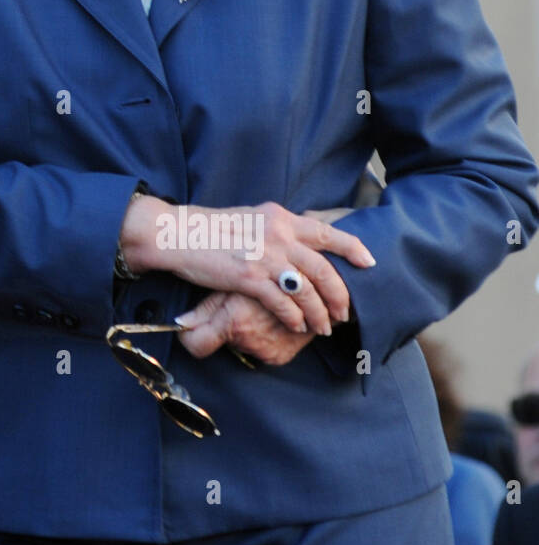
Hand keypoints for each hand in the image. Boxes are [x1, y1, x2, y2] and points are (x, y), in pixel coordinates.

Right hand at [123, 197, 374, 336]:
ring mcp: (265, 256)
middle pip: (324, 268)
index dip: (352, 248)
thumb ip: (275, 230)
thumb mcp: (250, 219)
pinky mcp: (249, 277)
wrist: (176, 233)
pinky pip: (283, 303)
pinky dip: (294, 317)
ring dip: (319, 313)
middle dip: (339, 295)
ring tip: (322, 328)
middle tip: (344, 312)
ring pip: (307, 290)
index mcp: (279, 217)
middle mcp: (278, 234)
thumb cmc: (208, 229)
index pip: (326, 232)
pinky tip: (297, 326)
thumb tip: (296, 244)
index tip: (368, 262)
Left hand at [175, 290, 315, 365]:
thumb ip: (206, 307)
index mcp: (235, 321)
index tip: (187, 329)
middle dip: (225, 326)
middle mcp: (251, 341)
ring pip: (241, 345)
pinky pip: (260, 350)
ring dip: (247, 331)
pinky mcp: (282, 356)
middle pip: (220, 342)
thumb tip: (180, 323)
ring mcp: (267, 352)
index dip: (188, 337)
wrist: (321, 283)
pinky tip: (270, 320)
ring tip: (258, 310)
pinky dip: (263, 337)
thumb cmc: (271, 273)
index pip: (196, 344)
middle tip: (239, 306)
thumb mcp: (236, 282)